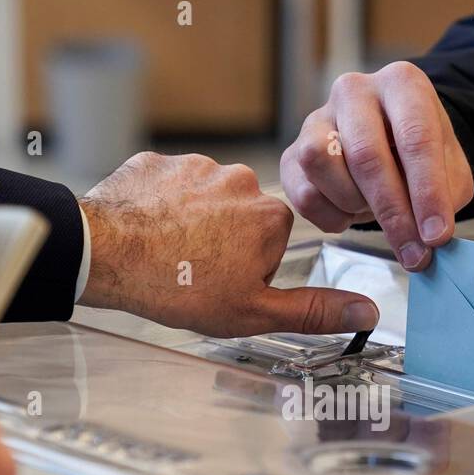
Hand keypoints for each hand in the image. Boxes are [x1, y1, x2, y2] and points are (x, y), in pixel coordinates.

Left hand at [78, 152, 378, 336]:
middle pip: (242, 216)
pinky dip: (158, 207)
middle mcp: (241, 179)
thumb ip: (315, 311)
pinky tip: (145, 232)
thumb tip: (367, 311)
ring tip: (167, 253)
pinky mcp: (157, 161)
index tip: (228, 281)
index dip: (251, 266)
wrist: (106, 256)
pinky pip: (167, 186)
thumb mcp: (254, 313)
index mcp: (271, 216)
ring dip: (190, 223)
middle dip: (223, 241)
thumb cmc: (178, 286)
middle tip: (195, 270)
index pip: (274, 240)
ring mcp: (196, 166)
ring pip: (203, 200)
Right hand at [282, 61, 473, 270]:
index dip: (428, 192)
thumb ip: (446, 197)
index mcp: (401, 84)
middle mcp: (354, 91)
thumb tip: (430, 237)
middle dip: (393, 212)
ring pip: (322, 164)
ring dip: (354, 203)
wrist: (386, 144)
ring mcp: (317, 119)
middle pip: (366, 155)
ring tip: (375, 209)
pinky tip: (351, 212)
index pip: (415, 137)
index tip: (437, 235)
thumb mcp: (449, 168)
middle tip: (413, 252)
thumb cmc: (418, 156)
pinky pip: (304, 193)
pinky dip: (331, 216)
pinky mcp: (292, 152)